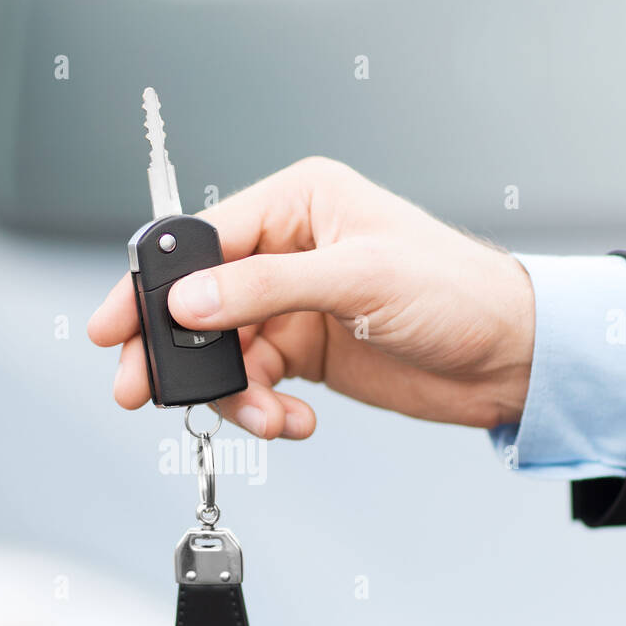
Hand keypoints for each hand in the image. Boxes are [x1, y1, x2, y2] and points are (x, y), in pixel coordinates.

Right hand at [87, 157, 534, 438]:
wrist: (509, 358)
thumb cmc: (457, 292)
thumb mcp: (358, 280)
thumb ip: (266, 290)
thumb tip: (189, 301)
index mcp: (299, 204)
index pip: (204, 239)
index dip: (154, 284)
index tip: (116, 326)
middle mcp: (289, 251)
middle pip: (201, 301)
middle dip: (175, 349)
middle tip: (142, 390)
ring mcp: (296, 306)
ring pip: (226, 353)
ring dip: (235, 394)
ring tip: (266, 418)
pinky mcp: (307, 354)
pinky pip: (257, 384)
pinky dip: (265, 410)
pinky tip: (292, 422)